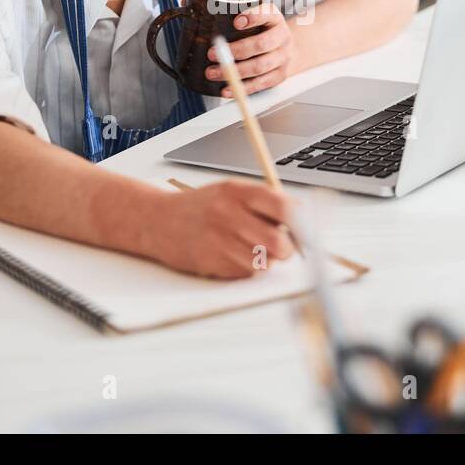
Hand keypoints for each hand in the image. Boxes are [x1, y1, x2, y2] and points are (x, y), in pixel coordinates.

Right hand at [148, 180, 295, 278]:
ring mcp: (219, 241)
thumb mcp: (230, 192)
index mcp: (237, 192)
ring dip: (266, 260)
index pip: (283, 207)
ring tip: (252, 247)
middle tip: (283, 245)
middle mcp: (228, 215)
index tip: (307, 228)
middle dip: (287, 248)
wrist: (157, 222)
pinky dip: (247, 268)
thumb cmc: (200, 207)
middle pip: (278, 242)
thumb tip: (303, 219)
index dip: (301, 221)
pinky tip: (232, 255)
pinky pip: (245, 273)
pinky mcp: (211, 263)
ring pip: (264, 262)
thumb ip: (264, 202)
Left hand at [204, 3, 300, 96]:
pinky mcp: (279, 75)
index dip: (253, 17)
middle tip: (213, 54)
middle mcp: (282, 36)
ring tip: (213, 72)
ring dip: (234, 72)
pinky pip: (261, 84)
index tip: (236, 22)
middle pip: (261, 44)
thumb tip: (191, 5)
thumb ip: (229, 11)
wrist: (289, 48)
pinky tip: (228, 89)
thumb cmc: (264, 30)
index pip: (266, 14)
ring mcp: (282, 57)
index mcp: (274, 18)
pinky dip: (242, 88)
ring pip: (259, 67)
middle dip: (235, 51)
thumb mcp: (255, 16)